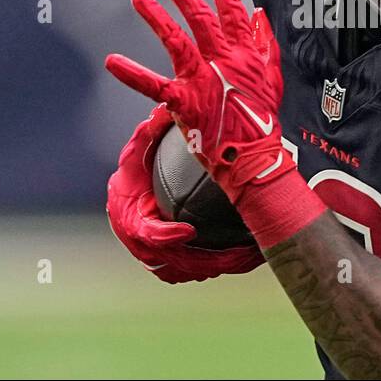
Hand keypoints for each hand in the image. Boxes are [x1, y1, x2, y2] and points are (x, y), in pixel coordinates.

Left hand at [105, 0, 295, 199]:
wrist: (254, 156)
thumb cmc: (262, 119)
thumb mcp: (272, 76)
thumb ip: (265, 44)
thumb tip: (259, 17)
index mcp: (242, 53)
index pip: (232, 9)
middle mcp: (221, 60)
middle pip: (199, 17)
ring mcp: (201, 79)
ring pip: (176, 40)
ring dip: (156, 17)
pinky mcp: (184, 101)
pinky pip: (154, 85)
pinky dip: (132, 74)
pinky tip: (113, 61)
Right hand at [106, 103, 264, 282]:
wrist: (127, 196)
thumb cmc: (135, 171)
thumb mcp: (138, 150)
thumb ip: (149, 132)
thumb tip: (164, 109)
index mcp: (130, 216)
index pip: (146, 233)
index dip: (165, 237)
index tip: (188, 230)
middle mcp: (142, 244)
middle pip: (177, 261)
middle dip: (210, 259)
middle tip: (241, 250)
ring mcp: (157, 259)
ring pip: (192, 270)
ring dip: (222, 264)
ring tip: (253, 253)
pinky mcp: (171, 266)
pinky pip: (198, 271)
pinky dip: (221, 265)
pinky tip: (249, 255)